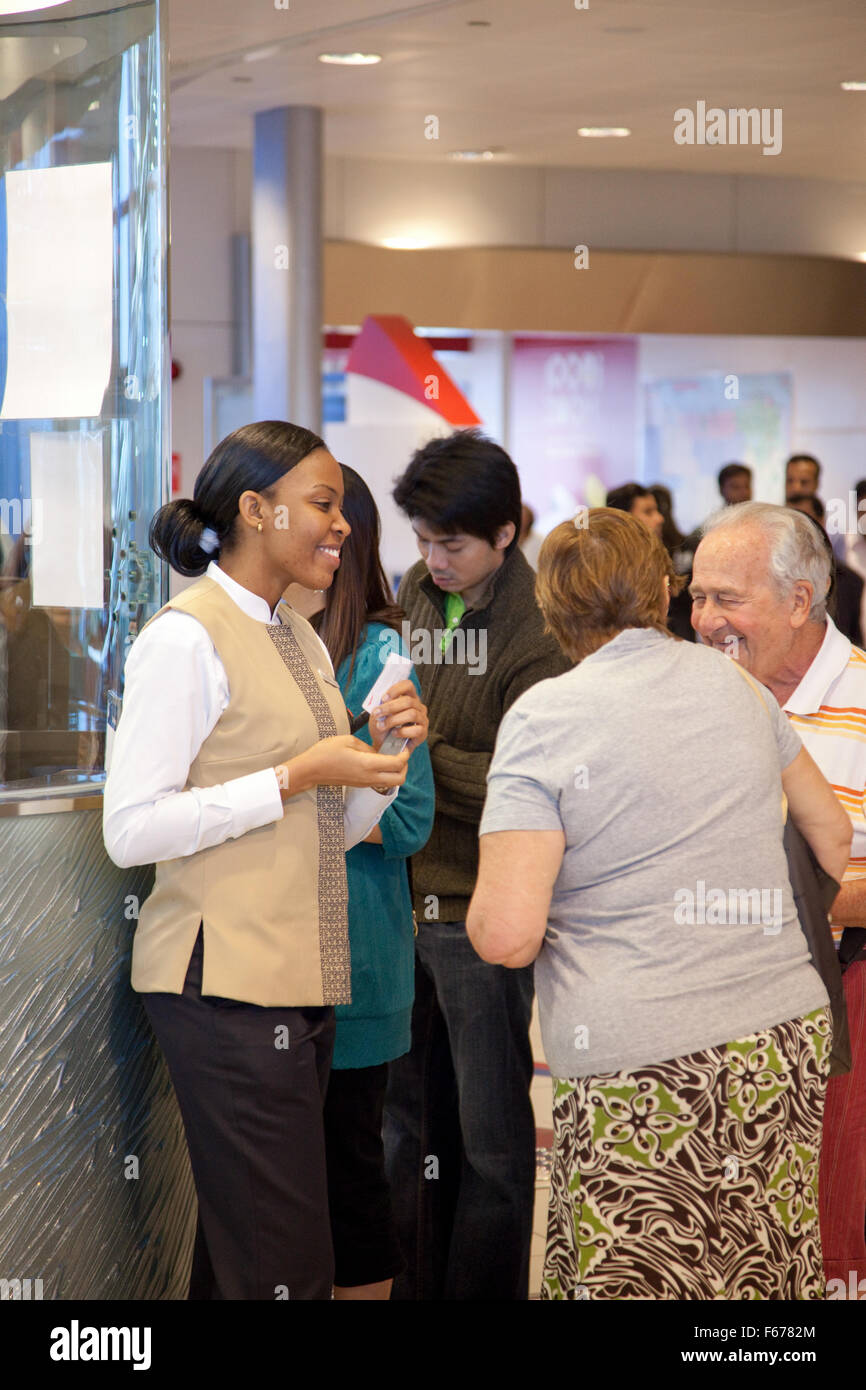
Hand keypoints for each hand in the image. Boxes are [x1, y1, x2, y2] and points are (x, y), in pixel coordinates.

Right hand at [278, 734, 409, 798]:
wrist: (310, 770)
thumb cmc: (326, 752)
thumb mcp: (349, 741)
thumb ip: (368, 747)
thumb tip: (378, 752)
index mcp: (368, 764)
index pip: (397, 764)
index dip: (405, 755)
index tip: (403, 746)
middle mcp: (369, 777)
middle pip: (399, 779)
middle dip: (405, 767)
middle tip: (401, 754)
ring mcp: (365, 783)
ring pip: (391, 783)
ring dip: (396, 772)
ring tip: (391, 757)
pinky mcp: (361, 784)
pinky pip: (381, 782)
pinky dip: (386, 774)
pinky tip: (379, 761)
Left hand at [369, 680, 428, 751]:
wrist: (383, 745)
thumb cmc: (382, 727)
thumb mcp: (378, 714)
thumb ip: (380, 706)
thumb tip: (381, 702)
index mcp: (408, 697)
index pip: (408, 685)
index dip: (396, 689)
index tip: (383, 698)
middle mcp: (418, 706)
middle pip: (408, 701)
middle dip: (390, 707)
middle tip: (377, 713)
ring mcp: (422, 719)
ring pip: (412, 714)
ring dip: (394, 720)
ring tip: (382, 725)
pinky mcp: (423, 733)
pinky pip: (416, 730)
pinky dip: (402, 732)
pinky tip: (394, 734)